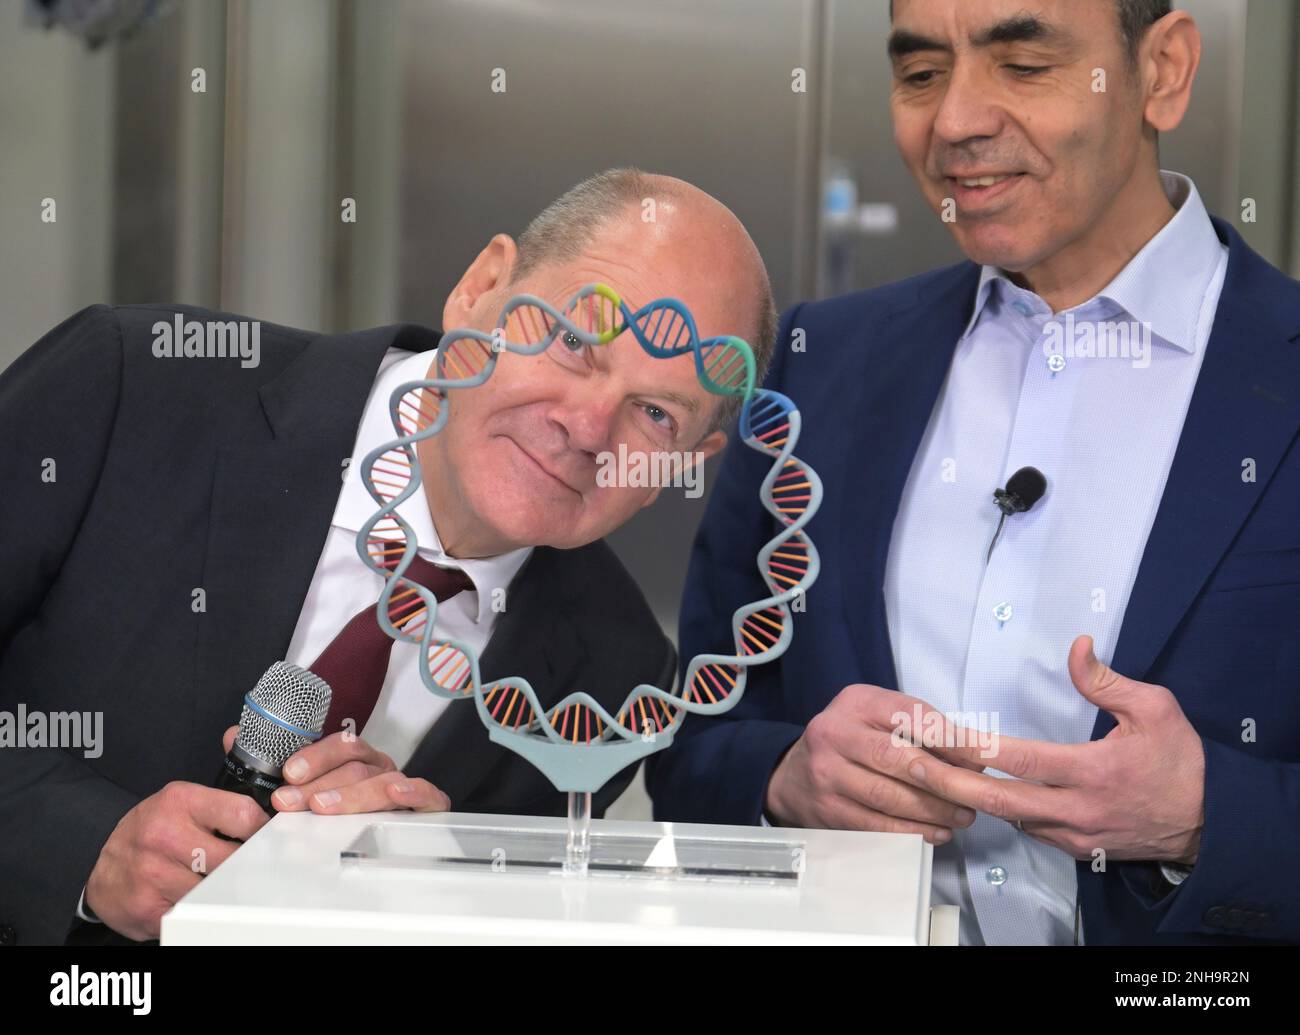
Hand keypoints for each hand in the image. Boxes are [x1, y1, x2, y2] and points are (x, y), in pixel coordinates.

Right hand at [84, 781, 267, 939]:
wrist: (100, 861)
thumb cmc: (152, 829)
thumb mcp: (183, 801)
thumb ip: (224, 804)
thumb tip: (272, 810)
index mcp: (180, 801)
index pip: (243, 815)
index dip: (262, 831)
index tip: (266, 840)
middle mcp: (163, 834)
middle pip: (233, 858)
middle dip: (245, 864)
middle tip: (250, 866)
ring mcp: (152, 873)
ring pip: (216, 889)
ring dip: (223, 888)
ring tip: (219, 880)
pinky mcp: (147, 907)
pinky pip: (193, 912)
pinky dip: (200, 908)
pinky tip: (196, 897)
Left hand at [221, 727, 450, 814]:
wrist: (381, 844)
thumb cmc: (341, 810)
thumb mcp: (302, 784)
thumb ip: (270, 759)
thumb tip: (234, 735)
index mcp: (356, 759)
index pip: (340, 745)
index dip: (314, 757)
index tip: (287, 773)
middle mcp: (380, 768)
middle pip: (355, 767)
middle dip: (319, 784)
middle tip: (289, 801)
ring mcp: (404, 785)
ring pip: (381, 782)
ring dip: (350, 794)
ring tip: (322, 808)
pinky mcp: (427, 805)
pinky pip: (427, 793)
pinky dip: (414, 791)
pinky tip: (396, 793)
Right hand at [763, 683, 984, 843]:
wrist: (791, 773)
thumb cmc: (849, 741)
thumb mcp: (880, 717)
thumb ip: (923, 730)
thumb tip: (974, 757)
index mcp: (857, 703)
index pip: (910, 715)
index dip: (951, 739)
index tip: (981, 758)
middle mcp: (836, 733)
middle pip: (899, 760)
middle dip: (946, 783)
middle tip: (977, 798)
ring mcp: (828, 773)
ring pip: (889, 797)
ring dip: (934, 811)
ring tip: (962, 817)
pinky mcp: (827, 809)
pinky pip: (876, 825)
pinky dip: (912, 832)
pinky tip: (935, 832)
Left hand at [911, 635, 1205, 863]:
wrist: (1212, 822)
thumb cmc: (1182, 762)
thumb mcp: (1155, 709)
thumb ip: (1106, 681)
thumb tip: (1075, 646)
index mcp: (1092, 771)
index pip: (1020, 759)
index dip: (975, 746)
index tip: (938, 734)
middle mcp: (1077, 808)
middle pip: (998, 799)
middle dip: (949, 782)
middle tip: (909, 764)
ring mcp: (1075, 834)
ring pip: (1009, 818)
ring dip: (969, 798)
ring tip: (928, 775)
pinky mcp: (1077, 848)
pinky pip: (1029, 831)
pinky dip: (1002, 813)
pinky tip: (975, 794)